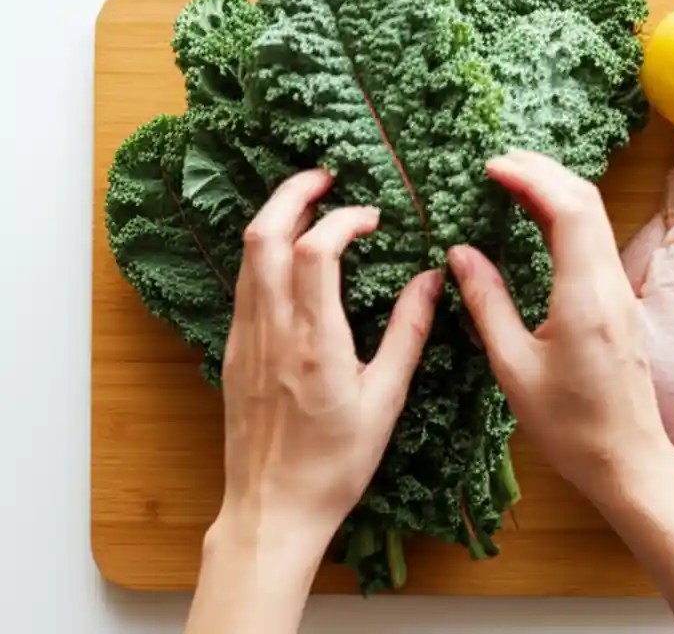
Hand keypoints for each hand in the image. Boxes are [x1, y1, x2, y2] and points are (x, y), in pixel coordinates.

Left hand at [213, 169, 442, 549]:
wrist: (273, 508)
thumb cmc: (336, 464)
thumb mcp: (386, 399)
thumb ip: (408, 332)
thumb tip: (431, 278)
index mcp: (316, 344)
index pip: (318, 251)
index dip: (344, 219)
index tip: (372, 218)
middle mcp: (272, 333)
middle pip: (265, 236)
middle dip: (293, 193)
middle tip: (325, 176)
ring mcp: (245, 340)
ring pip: (247, 256)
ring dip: (275, 218)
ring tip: (308, 202)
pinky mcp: (232, 352)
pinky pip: (243, 284)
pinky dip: (265, 253)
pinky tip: (290, 255)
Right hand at [447, 150, 671, 502]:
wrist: (629, 461)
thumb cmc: (569, 427)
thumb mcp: (513, 368)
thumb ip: (487, 304)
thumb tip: (460, 253)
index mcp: (584, 296)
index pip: (567, 210)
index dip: (531, 176)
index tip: (491, 166)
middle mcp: (611, 285)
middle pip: (587, 201)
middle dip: (544, 170)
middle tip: (497, 161)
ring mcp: (622, 293)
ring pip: (595, 218)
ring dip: (557, 189)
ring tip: (512, 179)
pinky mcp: (621, 304)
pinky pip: (596, 242)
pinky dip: (567, 216)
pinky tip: (540, 219)